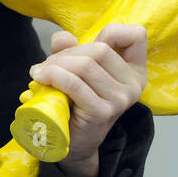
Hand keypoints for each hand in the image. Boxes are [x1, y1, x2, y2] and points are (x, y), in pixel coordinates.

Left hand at [28, 24, 147, 176]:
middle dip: (67, 53)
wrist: (72, 144)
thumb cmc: (75, 103)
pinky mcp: (102, 112)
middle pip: (99, 50)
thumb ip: (70, 49)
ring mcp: (120, 100)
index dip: (110, 32)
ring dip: (56, 65)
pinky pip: (74, 84)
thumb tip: (62, 38)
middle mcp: (133, 86)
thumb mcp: (76, 70)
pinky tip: (40, 79)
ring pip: (85, 65)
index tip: (86, 46)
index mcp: (134, 71)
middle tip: (47, 65)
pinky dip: (53, 76)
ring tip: (42, 74)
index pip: (136, 35)